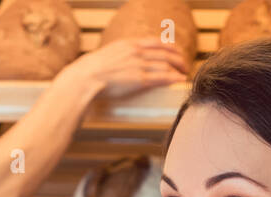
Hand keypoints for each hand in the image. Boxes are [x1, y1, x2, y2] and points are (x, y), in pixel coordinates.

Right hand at [55, 38, 189, 98]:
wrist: (85, 78)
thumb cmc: (92, 70)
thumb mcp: (108, 54)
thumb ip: (120, 55)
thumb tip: (123, 60)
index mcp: (128, 44)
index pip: (155, 42)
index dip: (169, 46)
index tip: (176, 51)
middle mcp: (136, 51)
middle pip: (164, 52)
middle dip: (178, 58)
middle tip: (185, 64)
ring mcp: (138, 64)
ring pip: (166, 64)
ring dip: (178, 69)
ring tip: (184, 74)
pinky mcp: (139, 79)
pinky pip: (162, 76)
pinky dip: (173, 77)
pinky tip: (179, 80)